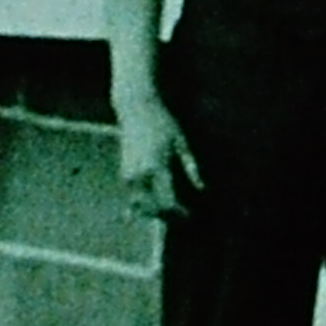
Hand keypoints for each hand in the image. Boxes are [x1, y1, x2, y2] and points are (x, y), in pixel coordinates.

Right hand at [115, 93, 199, 220]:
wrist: (136, 108)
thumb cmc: (163, 122)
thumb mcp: (182, 141)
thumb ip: (192, 167)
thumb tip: (201, 188)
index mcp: (157, 167)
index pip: (167, 201)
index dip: (179, 212)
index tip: (189, 214)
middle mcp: (140, 173)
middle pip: (152, 207)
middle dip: (166, 215)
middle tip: (182, 217)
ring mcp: (129, 174)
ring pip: (139, 205)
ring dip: (153, 212)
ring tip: (168, 214)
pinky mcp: (124, 172)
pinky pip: (132, 196)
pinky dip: (142, 204)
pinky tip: (149, 209)